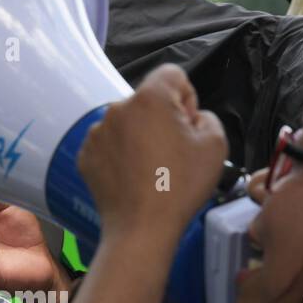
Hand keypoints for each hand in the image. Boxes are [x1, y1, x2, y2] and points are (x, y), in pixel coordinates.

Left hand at [77, 64, 225, 245]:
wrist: (141, 229)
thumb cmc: (180, 187)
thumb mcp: (216, 145)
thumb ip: (207, 117)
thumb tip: (190, 118)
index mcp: (150, 98)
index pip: (172, 74)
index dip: (187, 97)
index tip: (187, 127)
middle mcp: (117, 108)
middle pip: (147, 100)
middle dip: (162, 119)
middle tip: (172, 154)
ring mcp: (97, 132)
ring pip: (127, 123)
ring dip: (139, 137)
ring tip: (151, 170)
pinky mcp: (86, 155)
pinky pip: (109, 144)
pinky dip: (121, 155)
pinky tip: (133, 178)